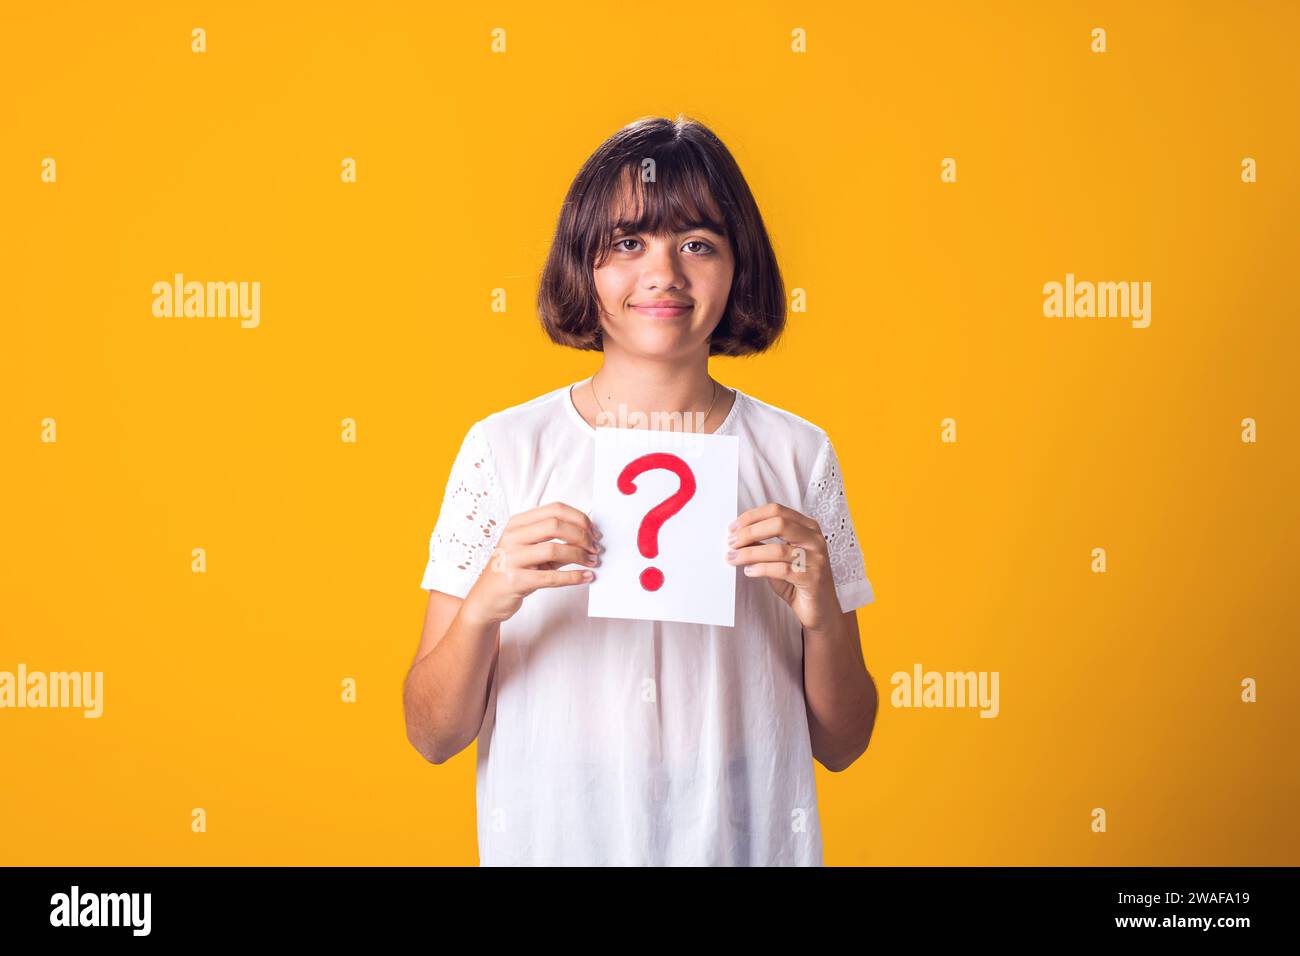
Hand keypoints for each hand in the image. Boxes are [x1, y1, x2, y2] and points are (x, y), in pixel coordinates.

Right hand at [462, 502, 601, 625]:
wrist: (486, 600)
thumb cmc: (513, 572)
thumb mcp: (532, 553)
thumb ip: (556, 543)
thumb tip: (588, 538)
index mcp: (517, 524)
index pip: (554, 509)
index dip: (579, 518)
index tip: (593, 531)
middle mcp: (512, 537)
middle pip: (555, 525)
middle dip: (582, 535)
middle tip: (595, 547)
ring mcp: (511, 558)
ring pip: (554, 549)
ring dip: (580, 556)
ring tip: (592, 562)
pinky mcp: (514, 580)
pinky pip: (551, 577)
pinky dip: (573, 577)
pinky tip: (585, 577)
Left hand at [725, 502, 838, 631]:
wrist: (820, 609)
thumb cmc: (798, 582)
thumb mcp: (779, 559)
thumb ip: (763, 546)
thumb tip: (738, 537)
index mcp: (807, 527)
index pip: (777, 510)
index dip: (752, 517)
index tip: (733, 527)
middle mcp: (814, 539)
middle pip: (779, 523)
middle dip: (750, 532)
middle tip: (731, 542)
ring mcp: (816, 558)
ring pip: (778, 549)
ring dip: (750, 553)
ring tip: (733, 558)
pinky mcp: (812, 578)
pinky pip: (782, 570)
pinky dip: (761, 569)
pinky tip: (749, 571)